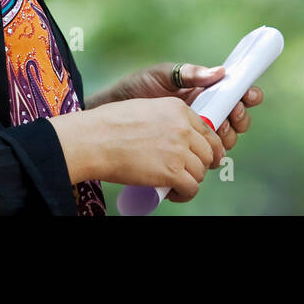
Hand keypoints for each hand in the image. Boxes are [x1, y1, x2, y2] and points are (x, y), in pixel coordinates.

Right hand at [92, 97, 225, 202]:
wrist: (95, 140)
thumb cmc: (110, 125)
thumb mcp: (146, 108)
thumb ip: (165, 118)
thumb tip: (174, 135)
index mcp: (177, 109)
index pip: (207, 131)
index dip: (207, 147)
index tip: (201, 156)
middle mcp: (183, 128)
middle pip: (208, 152)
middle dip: (200, 164)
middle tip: (187, 172)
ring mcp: (179, 150)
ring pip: (201, 172)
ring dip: (191, 180)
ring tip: (176, 184)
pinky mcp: (172, 172)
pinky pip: (191, 188)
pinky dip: (184, 194)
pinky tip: (174, 194)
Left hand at [99, 62, 262, 160]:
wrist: (112, 112)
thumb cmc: (136, 89)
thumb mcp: (161, 75)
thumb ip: (189, 73)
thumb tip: (220, 72)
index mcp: (203, 91)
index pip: (233, 93)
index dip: (247, 95)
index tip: (248, 95)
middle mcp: (204, 112)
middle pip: (235, 119)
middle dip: (239, 117)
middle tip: (232, 114)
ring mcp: (196, 132)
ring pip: (225, 139)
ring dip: (228, 135)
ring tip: (217, 128)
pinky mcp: (185, 150)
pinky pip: (207, 155)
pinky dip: (212, 154)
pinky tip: (205, 148)